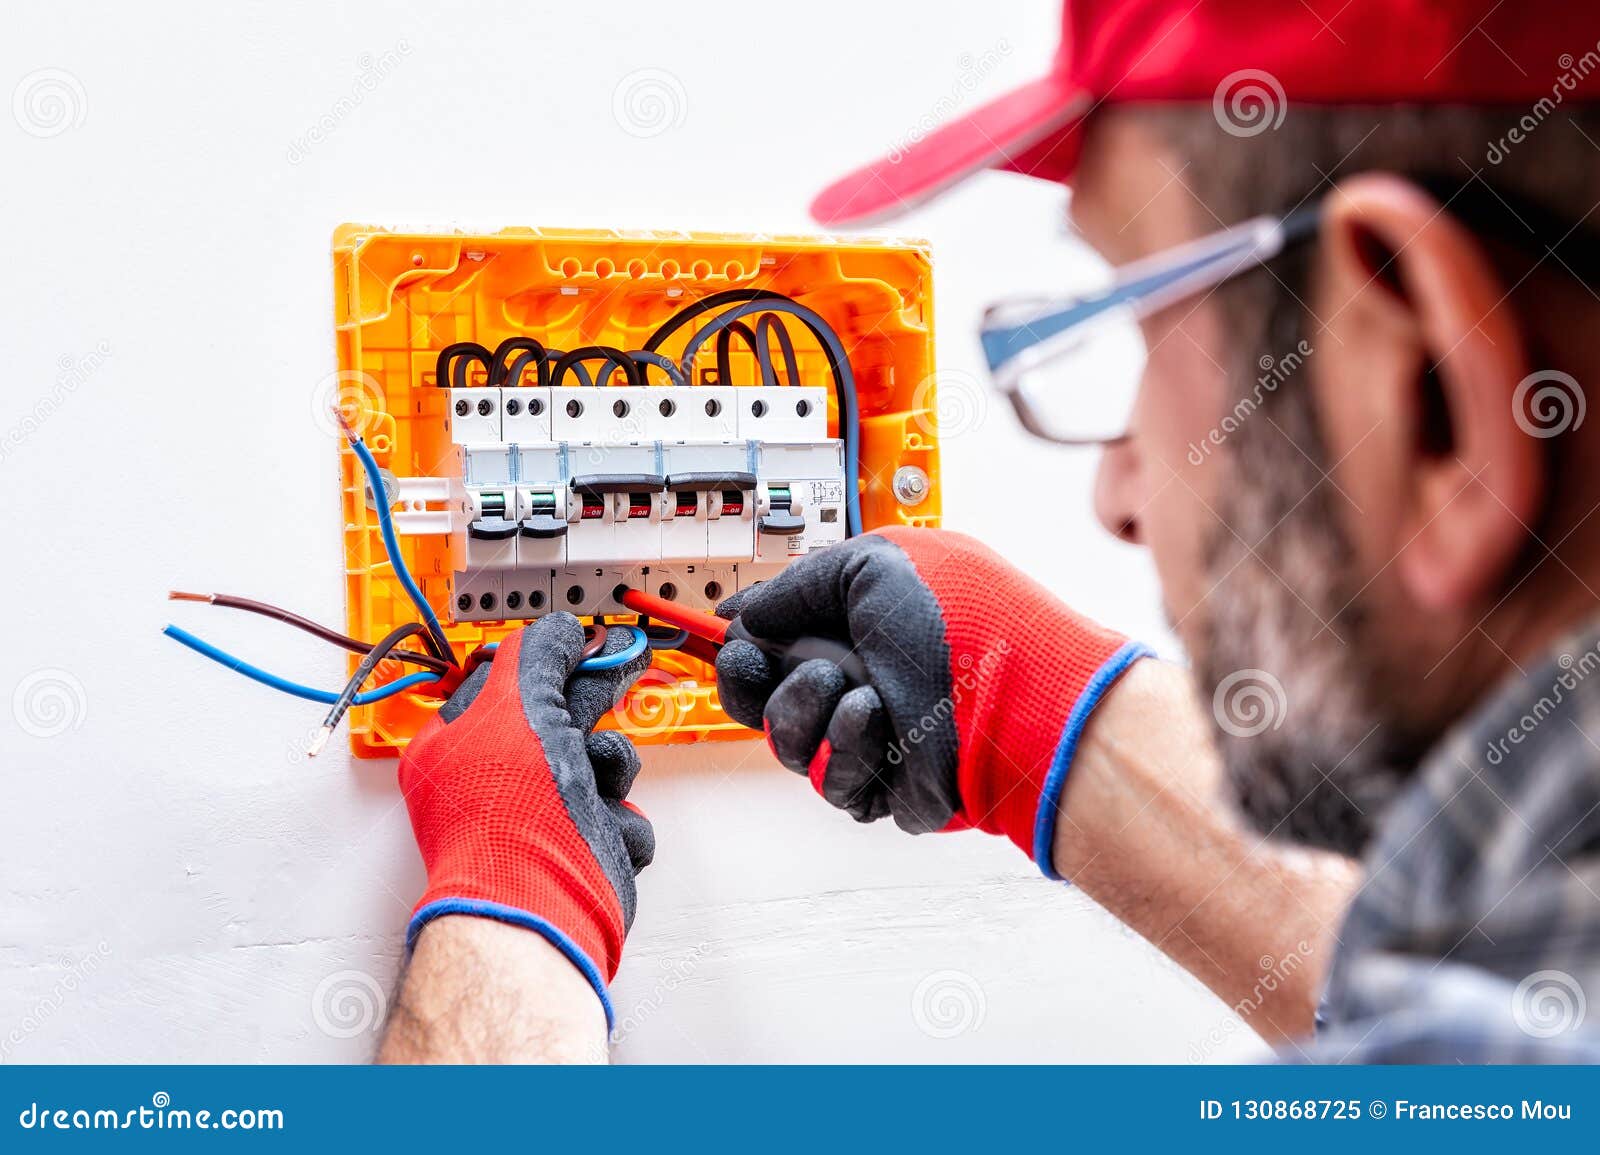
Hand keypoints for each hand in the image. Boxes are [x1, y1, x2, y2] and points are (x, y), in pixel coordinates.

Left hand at [399, 614, 652, 1027]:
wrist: (539, 907)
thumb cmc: (510, 816)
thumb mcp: (517, 706)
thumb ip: (538, 657)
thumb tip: (559, 632)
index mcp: (457, 749)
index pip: (503, 684)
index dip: (549, 659)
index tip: (584, 639)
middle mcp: (493, 785)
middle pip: (556, 719)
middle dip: (592, 694)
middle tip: (626, 659)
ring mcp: (538, 821)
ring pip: (598, 766)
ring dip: (611, 768)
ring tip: (602, 781)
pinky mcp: (581, 853)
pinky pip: (620, 815)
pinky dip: (621, 821)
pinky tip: (605, 830)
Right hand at [715, 527, 1148, 873]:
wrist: (1016, 695)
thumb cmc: (962, 622)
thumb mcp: (869, 567)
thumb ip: (792, 587)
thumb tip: (738, 613)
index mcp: (849, 629)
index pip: (767, 649)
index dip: (741, 652)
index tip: (738, 646)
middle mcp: (854, 681)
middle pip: (761, 702)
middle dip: (761, 686)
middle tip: (791, 668)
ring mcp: (867, 738)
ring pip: (787, 743)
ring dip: (810, 711)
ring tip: (863, 691)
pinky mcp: (882, 788)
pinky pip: (831, 780)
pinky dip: (849, 746)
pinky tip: (880, 722)